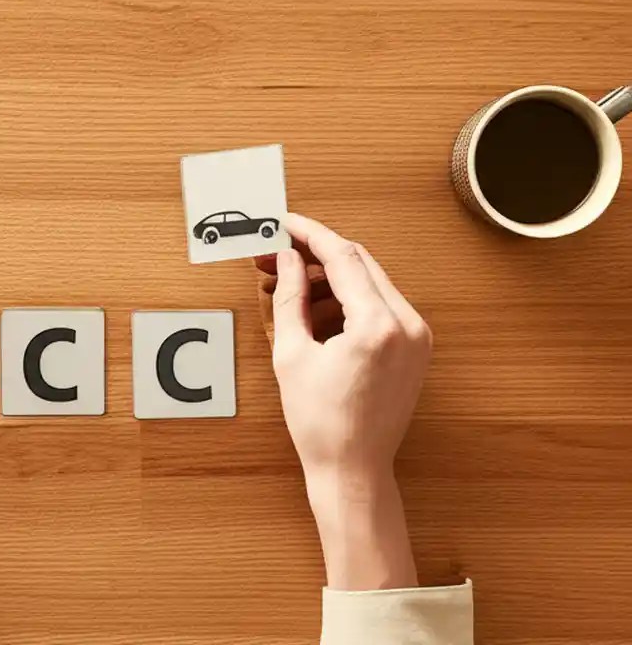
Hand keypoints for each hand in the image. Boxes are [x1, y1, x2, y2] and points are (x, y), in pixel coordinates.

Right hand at [260, 213, 431, 589]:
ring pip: (370, 284)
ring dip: (329, 280)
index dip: (308, 235)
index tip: (282, 224)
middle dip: (315, 256)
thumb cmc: (320, 422)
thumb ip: (291, 297)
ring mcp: (417, 336)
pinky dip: (347, 302)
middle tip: (275, 256)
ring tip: (287, 289)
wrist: (353, 469)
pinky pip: (380, 307)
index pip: (343, 257)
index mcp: (377, 325)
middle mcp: (407, 324)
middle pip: (359, 264)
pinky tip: (314, 313)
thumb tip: (287, 259)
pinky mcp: (416, 348)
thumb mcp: (292, 353)